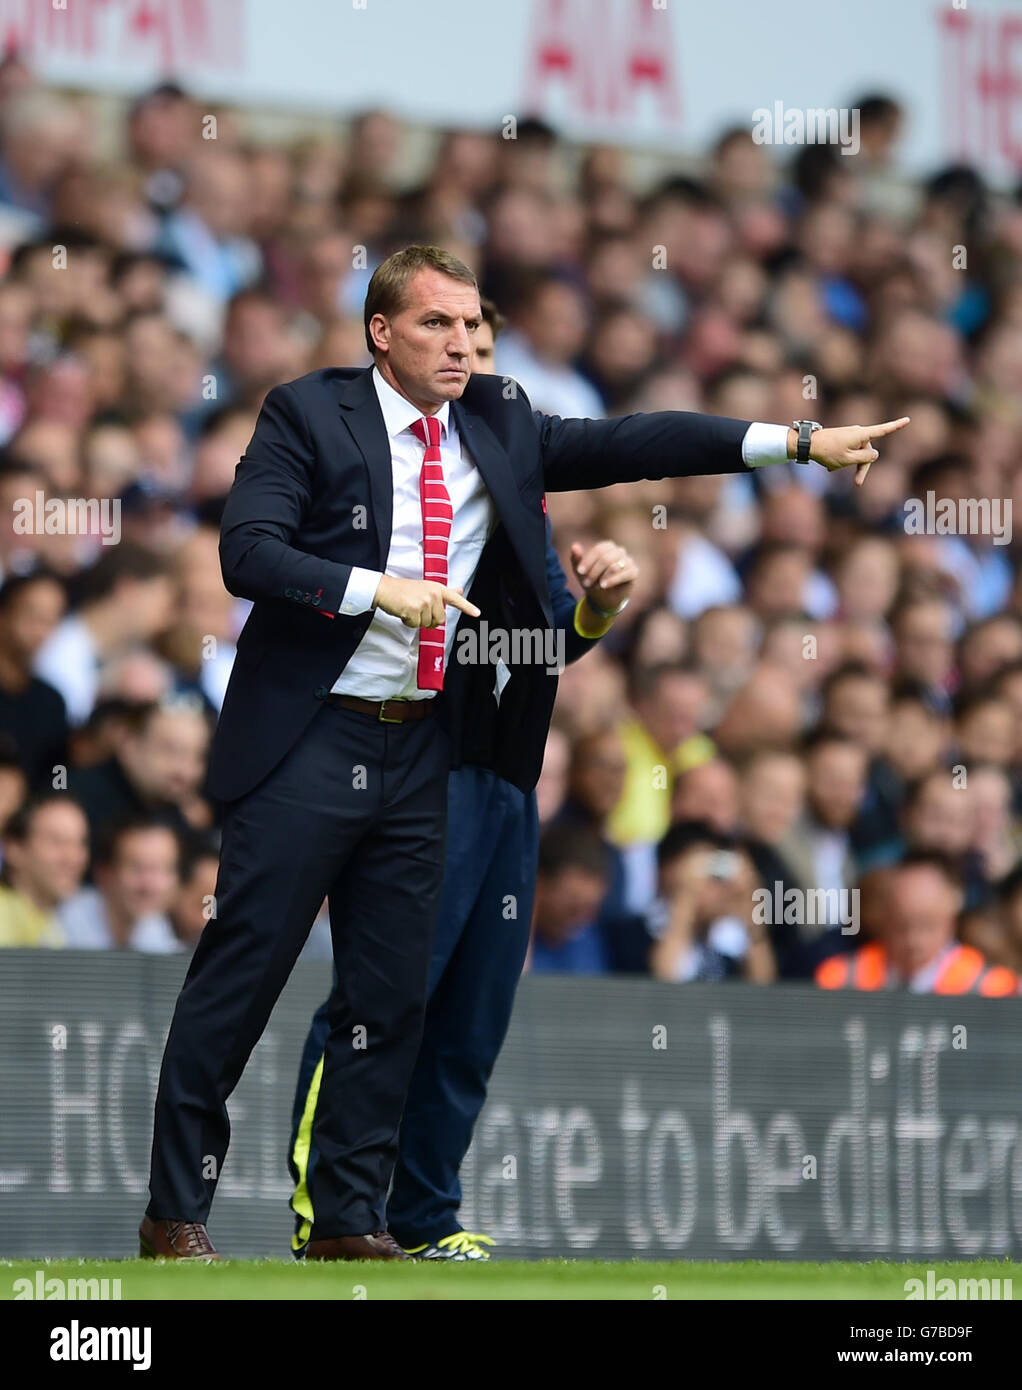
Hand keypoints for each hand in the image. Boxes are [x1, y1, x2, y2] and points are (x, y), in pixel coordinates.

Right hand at [372, 575, 479, 627]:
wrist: (385, 589)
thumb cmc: (404, 590)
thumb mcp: (427, 588)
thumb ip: (444, 593)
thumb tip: (459, 591)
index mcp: (437, 589)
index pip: (455, 599)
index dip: (467, 607)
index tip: (477, 613)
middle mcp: (433, 594)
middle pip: (439, 620)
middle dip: (428, 620)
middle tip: (417, 610)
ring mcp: (424, 601)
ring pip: (427, 624)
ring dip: (417, 621)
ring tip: (409, 608)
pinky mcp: (414, 609)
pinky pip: (415, 625)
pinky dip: (408, 622)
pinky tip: (403, 611)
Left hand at [571, 540, 637, 607]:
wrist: (604, 597)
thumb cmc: (592, 580)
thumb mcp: (581, 572)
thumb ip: (576, 558)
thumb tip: (574, 546)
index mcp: (608, 547)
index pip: (599, 550)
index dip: (588, 560)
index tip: (580, 571)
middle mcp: (620, 551)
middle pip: (606, 558)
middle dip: (594, 571)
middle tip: (586, 583)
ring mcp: (628, 561)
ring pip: (615, 566)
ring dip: (602, 577)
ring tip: (596, 586)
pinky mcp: (634, 572)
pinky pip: (625, 574)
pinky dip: (613, 580)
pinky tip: (604, 585)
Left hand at [793, 417, 909, 485]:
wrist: (807, 444)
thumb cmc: (828, 452)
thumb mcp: (849, 459)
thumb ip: (866, 458)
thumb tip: (876, 454)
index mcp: (861, 435)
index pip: (883, 430)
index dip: (896, 426)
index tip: (908, 419)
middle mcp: (858, 432)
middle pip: (868, 451)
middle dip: (862, 466)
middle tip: (858, 483)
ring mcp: (850, 435)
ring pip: (856, 453)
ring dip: (849, 464)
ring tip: (833, 469)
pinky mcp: (843, 438)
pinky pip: (848, 451)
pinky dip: (842, 460)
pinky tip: (829, 466)